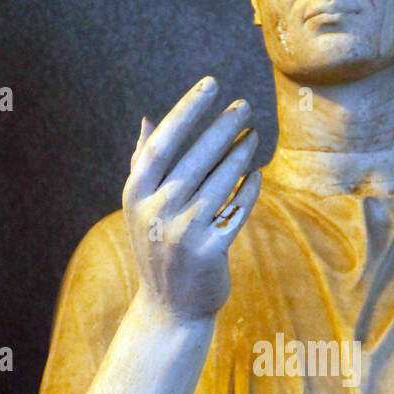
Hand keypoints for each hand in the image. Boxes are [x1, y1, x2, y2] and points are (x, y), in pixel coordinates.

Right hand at [123, 76, 261, 321]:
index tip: (210, 84)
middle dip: (222, 126)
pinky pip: (236, 210)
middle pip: (195, 157)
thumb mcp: (140, 208)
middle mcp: (156, 210)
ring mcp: (181, 232)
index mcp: (136, 194)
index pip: (163, 142)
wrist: (169, 309)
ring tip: (253, 133)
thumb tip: (147, 120)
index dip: (187, 110)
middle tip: (244, 105)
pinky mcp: (209, 251)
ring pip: (220, 181)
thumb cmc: (156, 249)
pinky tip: (257, 172)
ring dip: (240, 153)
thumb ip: (143, 164)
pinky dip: (248, 189)